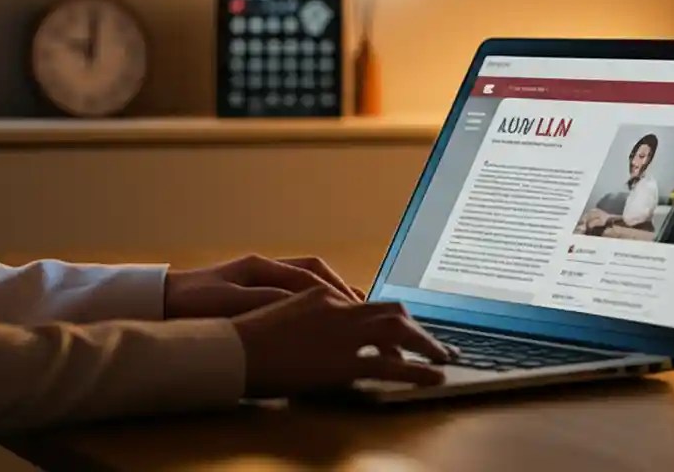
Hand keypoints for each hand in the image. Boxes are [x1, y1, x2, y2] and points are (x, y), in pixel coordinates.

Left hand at [165, 254, 362, 318]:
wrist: (158, 304)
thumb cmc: (191, 304)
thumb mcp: (230, 302)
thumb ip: (267, 301)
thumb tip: (306, 300)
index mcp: (259, 267)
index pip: (310, 275)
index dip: (336, 292)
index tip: (359, 309)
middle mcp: (262, 268)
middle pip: (314, 274)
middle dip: (341, 290)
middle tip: (366, 311)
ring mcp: (256, 280)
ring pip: (305, 284)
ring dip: (329, 297)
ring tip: (352, 317)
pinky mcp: (249, 294)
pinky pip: (291, 296)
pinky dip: (310, 306)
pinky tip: (318, 325)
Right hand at [232, 287, 452, 397]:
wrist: (231, 350)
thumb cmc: (244, 340)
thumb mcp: (278, 318)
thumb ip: (304, 320)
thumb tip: (318, 336)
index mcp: (320, 296)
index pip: (366, 303)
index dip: (389, 319)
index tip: (403, 331)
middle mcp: (337, 308)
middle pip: (390, 310)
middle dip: (415, 327)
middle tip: (432, 343)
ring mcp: (343, 333)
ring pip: (398, 331)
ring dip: (425, 344)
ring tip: (442, 357)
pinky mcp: (344, 362)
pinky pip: (391, 365)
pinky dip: (418, 371)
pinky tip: (433, 378)